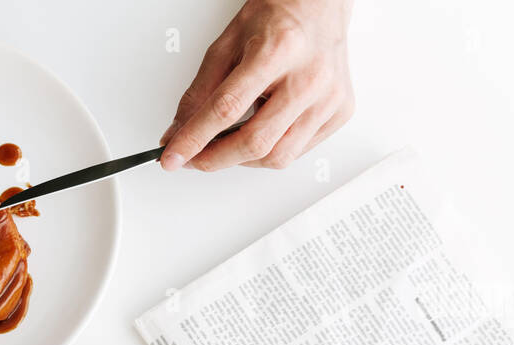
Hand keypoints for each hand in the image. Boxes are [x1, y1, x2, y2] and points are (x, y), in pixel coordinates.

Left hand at [161, 0, 353, 171]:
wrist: (319, 3)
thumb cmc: (277, 17)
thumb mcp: (227, 45)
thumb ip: (199, 92)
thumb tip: (178, 133)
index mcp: (278, 50)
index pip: (227, 109)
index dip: (194, 139)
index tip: (172, 157)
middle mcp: (310, 76)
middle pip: (255, 142)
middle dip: (215, 159)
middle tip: (193, 158)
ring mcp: (330, 97)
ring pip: (278, 157)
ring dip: (243, 159)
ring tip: (229, 141)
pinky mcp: (340, 111)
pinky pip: (298, 151)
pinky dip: (270, 151)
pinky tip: (261, 129)